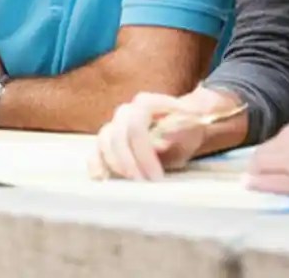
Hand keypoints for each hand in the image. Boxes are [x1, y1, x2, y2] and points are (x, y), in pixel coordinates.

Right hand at [89, 88, 245, 180]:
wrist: (182, 129)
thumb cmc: (187, 128)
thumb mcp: (193, 128)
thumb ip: (180, 130)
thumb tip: (159, 143)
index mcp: (145, 103)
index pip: (136, 125)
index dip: (144, 151)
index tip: (158, 175)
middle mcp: (125, 112)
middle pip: (119, 137)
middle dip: (133, 163)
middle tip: (150, 183)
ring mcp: (114, 127)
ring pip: (105, 144)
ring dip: (119, 167)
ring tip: (138, 184)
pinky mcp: (107, 145)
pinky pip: (95, 153)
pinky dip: (96, 165)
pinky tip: (101, 178)